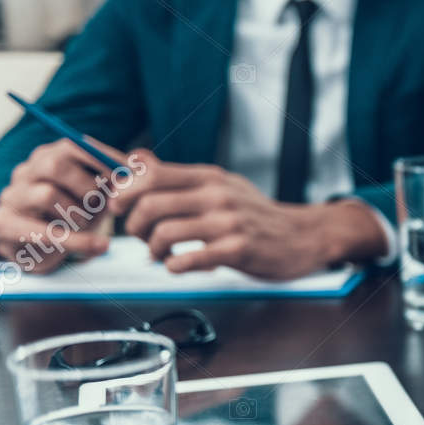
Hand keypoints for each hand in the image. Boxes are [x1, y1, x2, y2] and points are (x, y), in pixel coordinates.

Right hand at [0, 138, 131, 270]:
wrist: (35, 247)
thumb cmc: (71, 215)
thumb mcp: (96, 195)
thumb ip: (114, 180)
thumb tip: (141, 166)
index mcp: (48, 156)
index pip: (74, 144)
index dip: (105, 160)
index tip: (130, 179)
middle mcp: (26, 171)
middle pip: (55, 164)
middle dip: (89, 186)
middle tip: (106, 206)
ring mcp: (13, 196)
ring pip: (48, 195)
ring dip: (79, 215)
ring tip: (88, 225)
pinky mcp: (6, 224)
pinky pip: (45, 231)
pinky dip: (79, 241)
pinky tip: (101, 246)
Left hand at [110, 150, 385, 277]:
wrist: (303, 236)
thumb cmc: (256, 214)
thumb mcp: (220, 185)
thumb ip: (177, 175)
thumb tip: (135, 157)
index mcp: (209, 177)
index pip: (150, 174)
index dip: (124, 192)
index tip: (120, 207)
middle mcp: (217, 194)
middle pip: (150, 204)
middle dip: (133, 226)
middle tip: (140, 237)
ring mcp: (228, 222)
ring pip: (165, 233)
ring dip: (152, 250)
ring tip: (160, 256)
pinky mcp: (238, 249)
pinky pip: (190, 259)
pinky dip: (175, 267)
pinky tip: (179, 266)